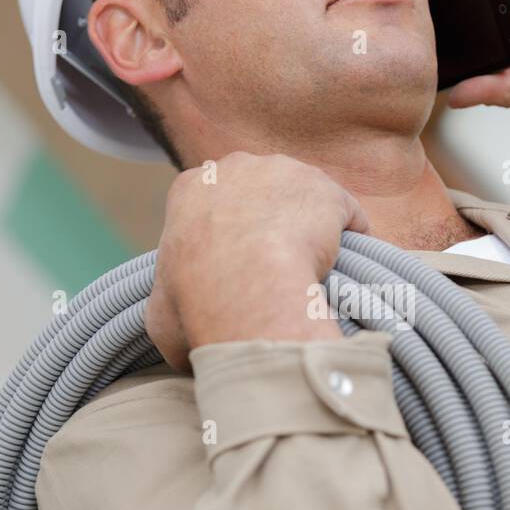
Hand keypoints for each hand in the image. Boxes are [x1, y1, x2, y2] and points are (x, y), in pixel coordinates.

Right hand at [145, 153, 368, 370]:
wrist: (249, 285)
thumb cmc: (196, 301)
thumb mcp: (161, 316)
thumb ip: (171, 313)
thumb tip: (183, 342)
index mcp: (190, 188)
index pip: (213, 203)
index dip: (226, 236)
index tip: (236, 266)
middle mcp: (236, 167)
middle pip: (259, 192)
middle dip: (268, 223)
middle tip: (275, 269)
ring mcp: (284, 171)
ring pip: (302, 199)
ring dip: (309, 228)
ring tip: (313, 269)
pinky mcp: (325, 189)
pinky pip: (345, 212)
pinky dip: (348, 235)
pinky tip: (346, 264)